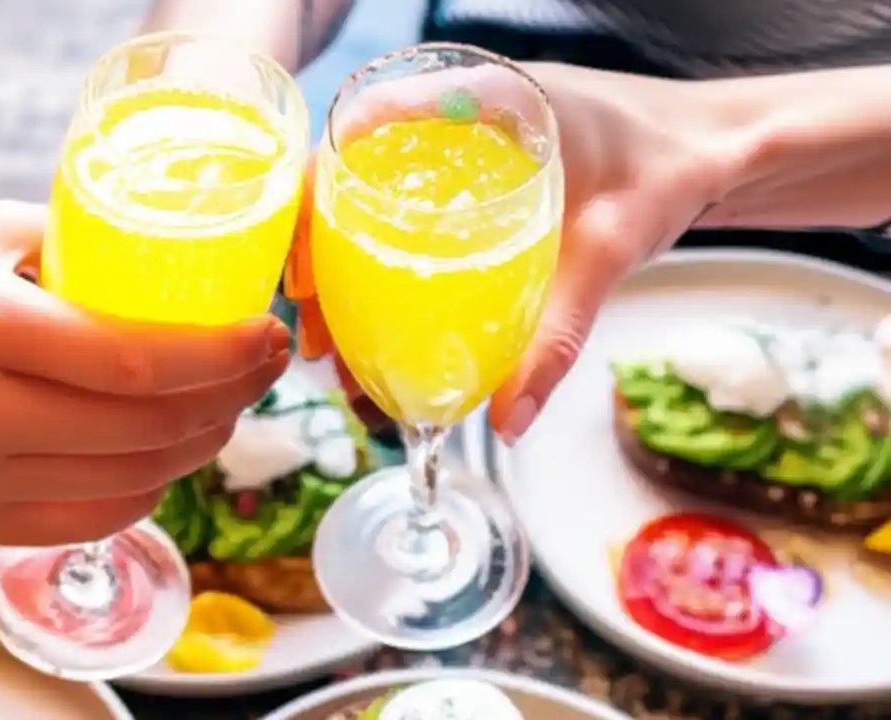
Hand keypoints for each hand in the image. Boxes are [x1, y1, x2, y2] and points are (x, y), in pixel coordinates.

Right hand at [286, 63, 735, 439]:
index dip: (306, 201)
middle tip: (317, 338)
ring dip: (346, 276)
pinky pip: (409, 219)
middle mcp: (454, 115)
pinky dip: (386, 270)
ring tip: (339, 352)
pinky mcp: (476, 182)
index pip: (355, 131)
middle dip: (317, 263)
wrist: (719, 148)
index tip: (299, 273)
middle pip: (349, 184)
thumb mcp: (610, 250)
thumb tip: (505, 421)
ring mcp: (460, 149)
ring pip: (372, 208)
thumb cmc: (671, 167)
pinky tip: (383, 327)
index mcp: (476, 97)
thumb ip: (559, 333)